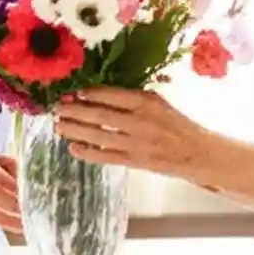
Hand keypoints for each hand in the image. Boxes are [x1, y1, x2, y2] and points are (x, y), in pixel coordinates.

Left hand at [54, 87, 215, 182]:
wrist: (196, 152)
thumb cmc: (176, 123)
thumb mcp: (159, 102)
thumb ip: (133, 97)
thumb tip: (100, 92)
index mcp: (147, 102)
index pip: (113, 95)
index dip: (91, 94)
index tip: (74, 92)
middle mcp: (140, 122)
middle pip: (100, 116)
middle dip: (76, 112)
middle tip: (57, 108)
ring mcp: (136, 143)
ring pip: (99, 136)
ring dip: (76, 130)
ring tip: (59, 126)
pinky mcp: (135, 162)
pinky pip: (106, 157)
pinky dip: (88, 153)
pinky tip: (73, 148)